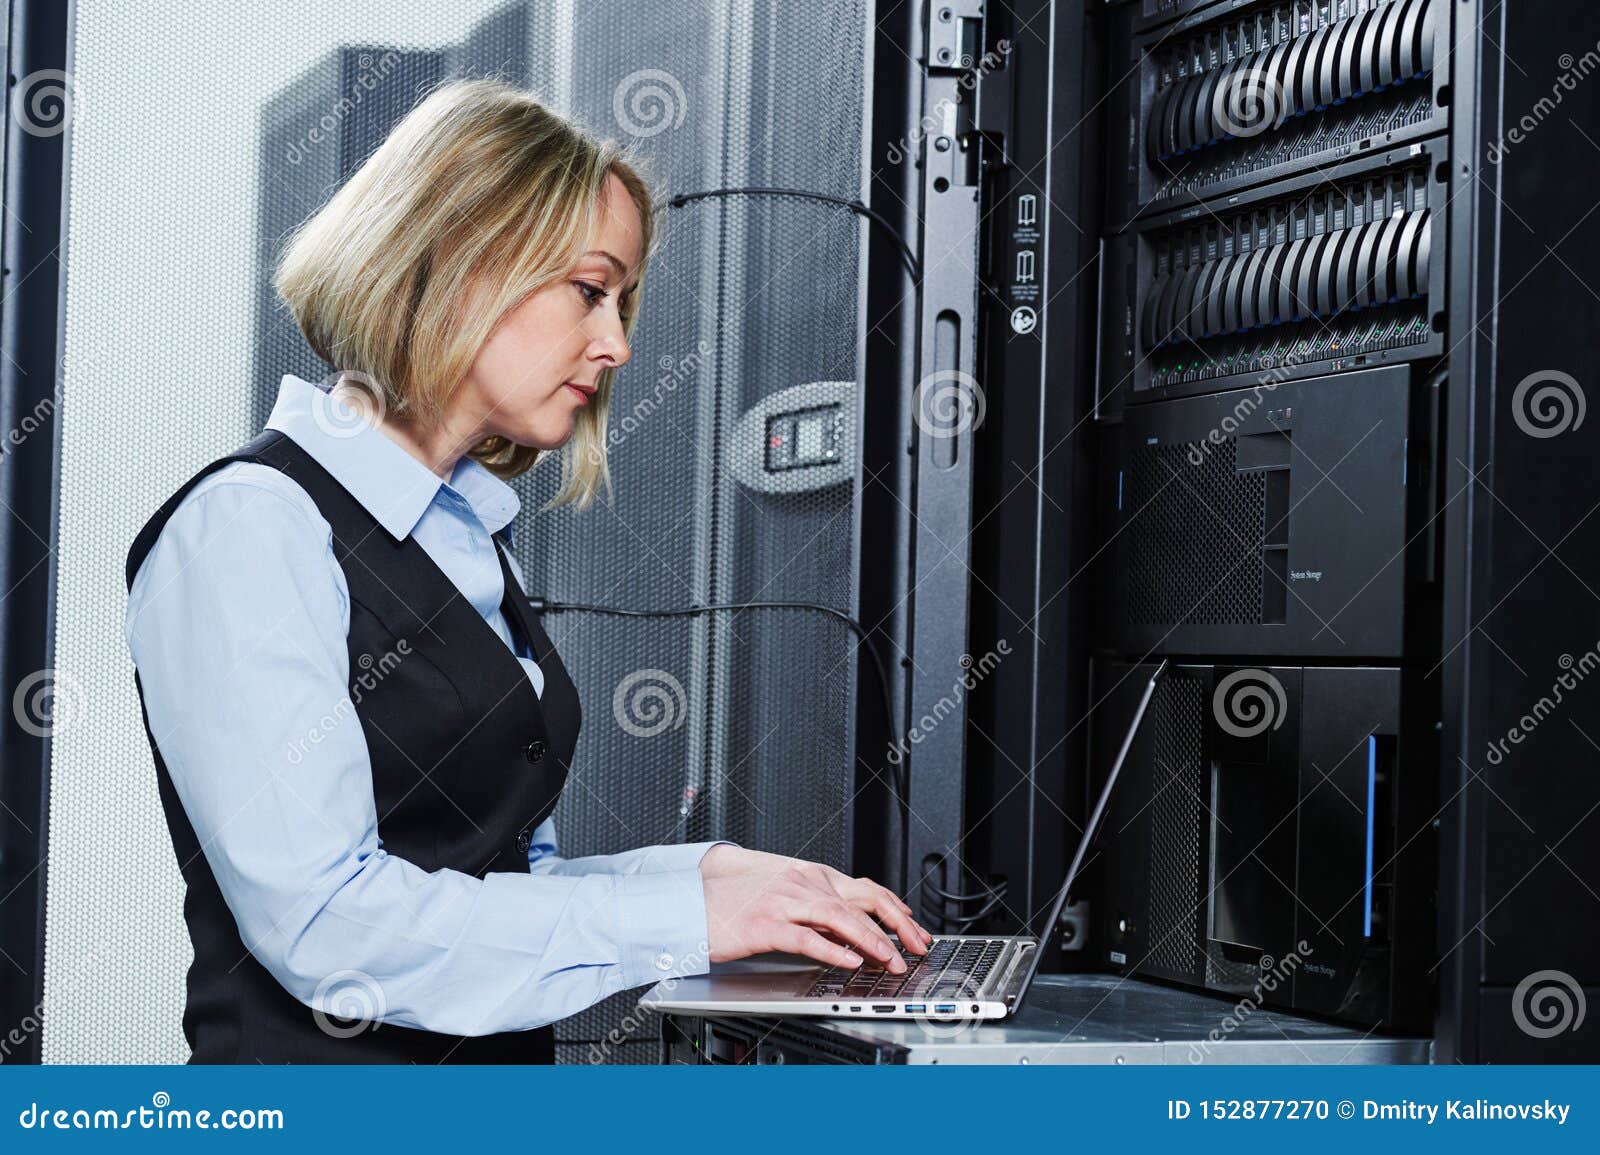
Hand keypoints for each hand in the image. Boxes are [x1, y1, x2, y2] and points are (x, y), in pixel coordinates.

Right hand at [699, 847, 932, 968]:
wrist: (693, 900)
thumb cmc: (738, 904)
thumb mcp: (786, 900)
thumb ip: (820, 912)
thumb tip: (856, 934)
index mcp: (810, 875)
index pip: (865, 890)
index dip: (896, 910)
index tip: (916, 931)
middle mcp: (802, 883)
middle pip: (860, 902)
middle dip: (894, 927)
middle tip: (916, 949)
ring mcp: (784, 901)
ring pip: (839, 917)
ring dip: (871, 940)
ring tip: (890, 959)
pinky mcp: (765, 924)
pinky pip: (806, 937)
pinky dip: (832, 950)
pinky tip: (849, 962)